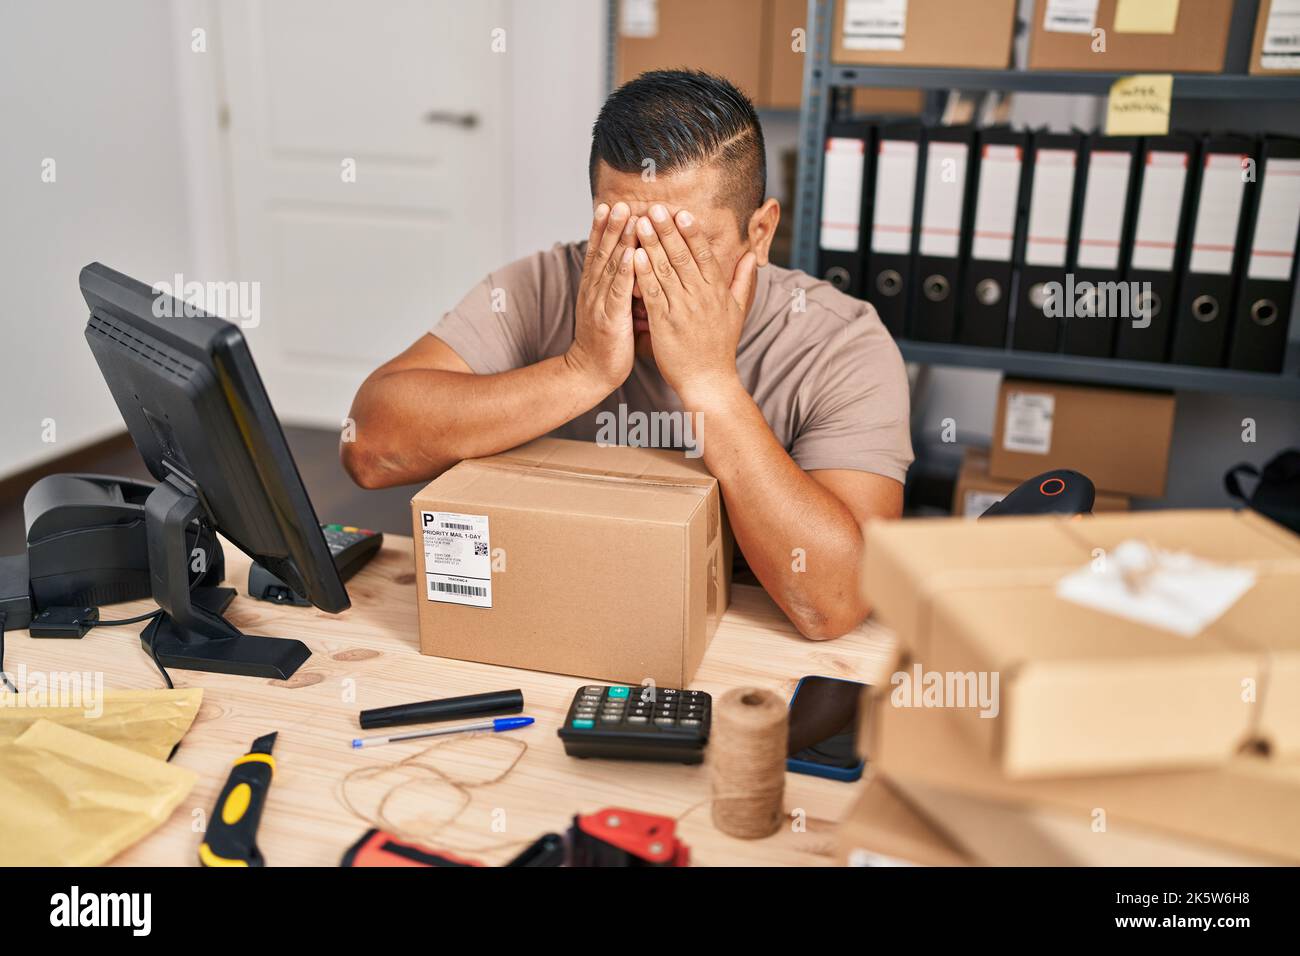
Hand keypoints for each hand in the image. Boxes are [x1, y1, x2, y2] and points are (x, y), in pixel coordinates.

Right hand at [567, 202, 637, 390]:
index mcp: (594, 288)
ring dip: (618, 239)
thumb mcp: (610, 310)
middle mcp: (594, 291)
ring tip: (627, 216)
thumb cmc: (606, 343)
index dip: (602, 229)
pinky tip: (630, 254)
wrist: (590, 373)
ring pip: (610, 266)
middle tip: (619, 201)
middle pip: (602, 252)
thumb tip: (631, 271)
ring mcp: (599, 303)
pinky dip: (624, 270)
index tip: (609, 205)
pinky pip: (617, 290)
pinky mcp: (609, 318)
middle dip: (611, 226)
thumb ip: (618, 290)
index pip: (597, 252)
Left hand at [633, 206, 756, 404]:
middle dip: (668, 230)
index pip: (704, 254)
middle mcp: (701, 296)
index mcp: (717, 291)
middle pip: (683, 256)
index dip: (692, 232)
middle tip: (655, 207)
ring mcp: (682, 309)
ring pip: (665, 270)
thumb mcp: (737, 310)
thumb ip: (741, 280)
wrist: (709, 380)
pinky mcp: (665, 323)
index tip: (682, 212)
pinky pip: (652, 294)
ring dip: (651, 245)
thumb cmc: (720, 347)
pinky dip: (643, 274)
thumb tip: (751, 256)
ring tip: (640, 223)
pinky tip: (633, 256)